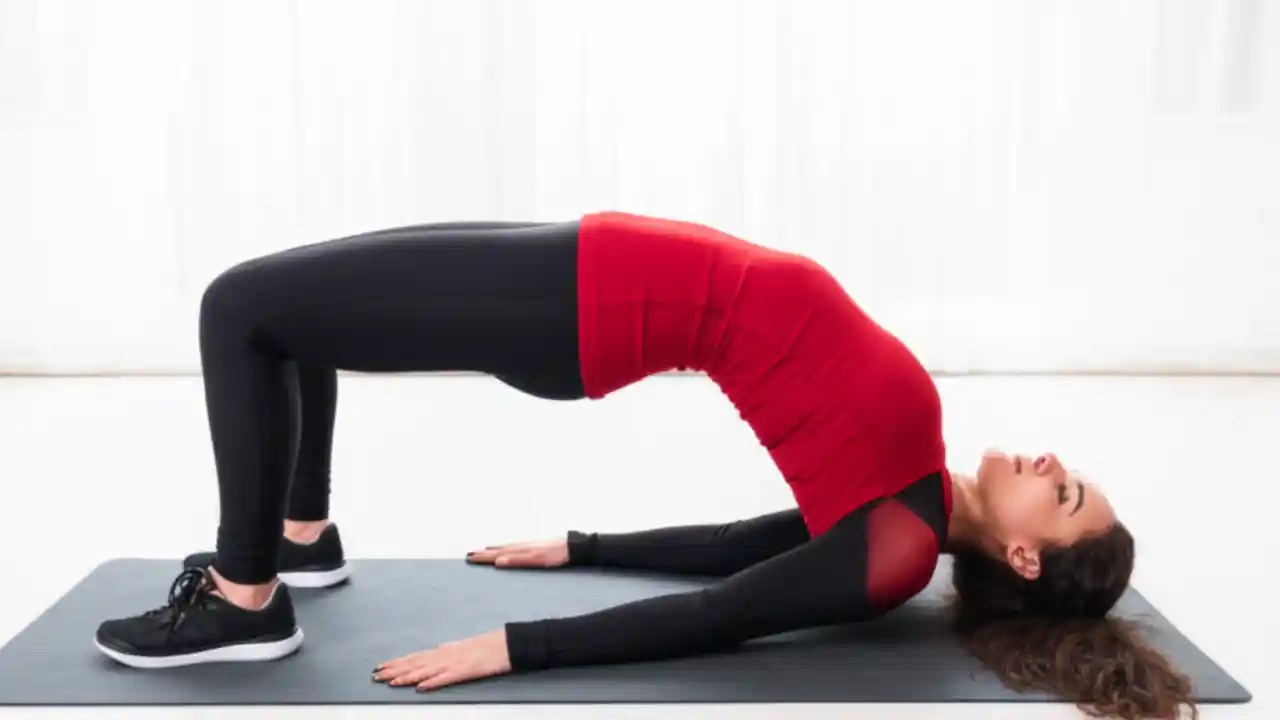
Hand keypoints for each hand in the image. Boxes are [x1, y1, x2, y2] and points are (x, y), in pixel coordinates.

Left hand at [372, 628, 511, 691]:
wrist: (504, 644)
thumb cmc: (484, 647)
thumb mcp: (460, 647)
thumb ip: (445, 652)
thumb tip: (433, 653)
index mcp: (442, 651)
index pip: (414, 657)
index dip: (396, 663)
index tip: (381, 667)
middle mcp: (443, 656)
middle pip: (414, 664)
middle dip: (394, 670)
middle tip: (376, 676)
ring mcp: (453, 664)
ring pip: (425, 671)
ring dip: (407, 677)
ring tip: (391, 682)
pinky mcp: (464, 672)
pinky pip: (445, 678)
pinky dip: (432, 682)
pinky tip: (420, 687)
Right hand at [465, 538, 568, 567]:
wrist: (570, 547)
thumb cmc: (554, 555)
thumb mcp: (536, 560)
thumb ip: (517, 560)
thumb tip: (498, 561)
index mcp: (519, 550)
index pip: (497, 554)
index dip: (483, 557)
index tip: (470, 558)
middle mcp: (520, 546)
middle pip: (498, 550)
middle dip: (483, 553)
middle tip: (469, 554)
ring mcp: (526, 545)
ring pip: (504, 547)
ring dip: (492, 549)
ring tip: (480, 549)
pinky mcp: (532, 546)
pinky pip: (512, 545)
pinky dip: (503, 546)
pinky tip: (503, 548)